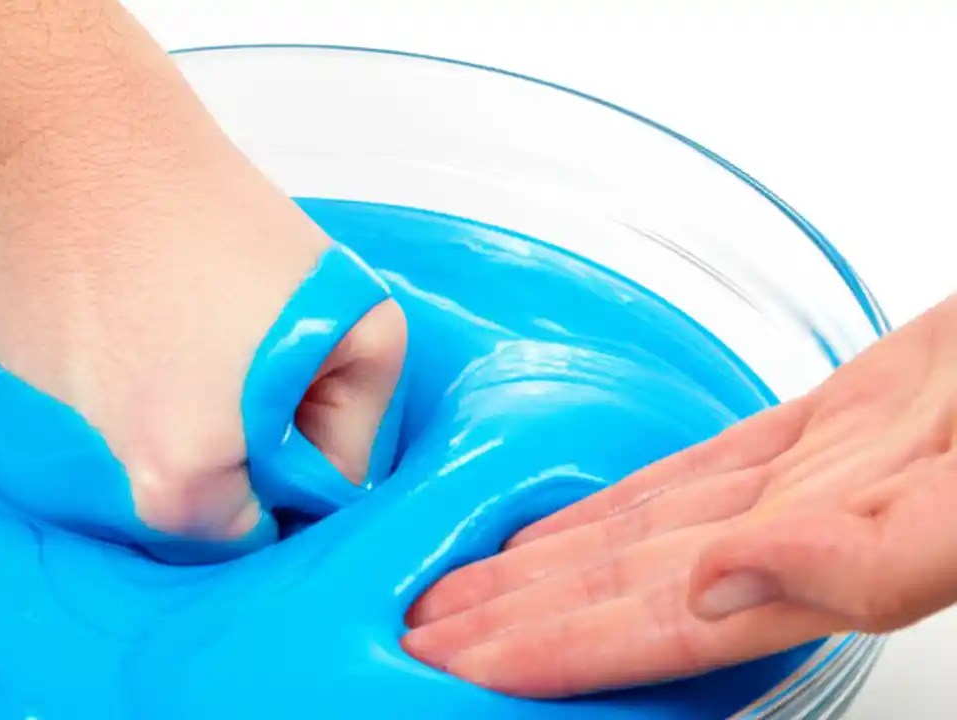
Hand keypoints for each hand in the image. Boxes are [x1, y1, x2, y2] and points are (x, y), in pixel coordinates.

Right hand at [0, 0, 406, 543]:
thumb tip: (324, 489)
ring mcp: (36, 462)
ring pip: (129, 488)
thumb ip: (359, 435)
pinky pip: (77, 448)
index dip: (278, 476)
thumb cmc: (225, 229)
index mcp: (183, 491)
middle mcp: (96, 499)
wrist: (85, 152)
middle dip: (224, 461)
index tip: (274, 410)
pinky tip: (118, 344)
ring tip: (168, 348)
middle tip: (224, 368)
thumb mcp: (360, 326)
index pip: (255, 541)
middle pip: (189, 523)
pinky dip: (104, 413)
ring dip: (160, 439)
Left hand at [403, 295, 956, 696]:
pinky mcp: (847, 414)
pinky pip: (710, 469)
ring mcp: (829, 468)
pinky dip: (637, 498)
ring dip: (560, 567)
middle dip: (529, 617)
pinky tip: (586, 520)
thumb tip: (713, 589)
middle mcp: (821, 520)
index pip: (664, 622)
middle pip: (639, 586)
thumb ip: (865, 555)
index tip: (467, 665)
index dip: (561, 648)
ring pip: (661, 530)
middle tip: (426, 636)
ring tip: (473, 594)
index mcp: (846, 551)